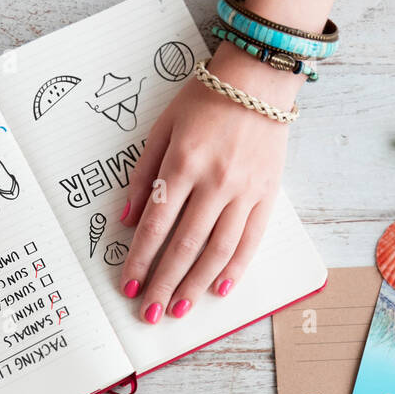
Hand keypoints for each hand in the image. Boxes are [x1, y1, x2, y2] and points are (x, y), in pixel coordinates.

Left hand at [119, 44, 292, 323]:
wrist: (258, 80)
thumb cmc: (205, 99)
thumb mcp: (162, 127)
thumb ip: (143, 175)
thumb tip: (127, 221)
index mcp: (183, 163)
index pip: (156, 224)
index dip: (140, 259)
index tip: (129, 285)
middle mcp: (215, 182)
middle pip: (184, 246)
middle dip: (163, 284)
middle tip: (149, 313)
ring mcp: (244, 192)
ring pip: (217, 251)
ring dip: (195, 285)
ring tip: (178, 309)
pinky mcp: (267, 196)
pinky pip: (250, 241)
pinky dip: (234, 269)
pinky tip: (219, 290)